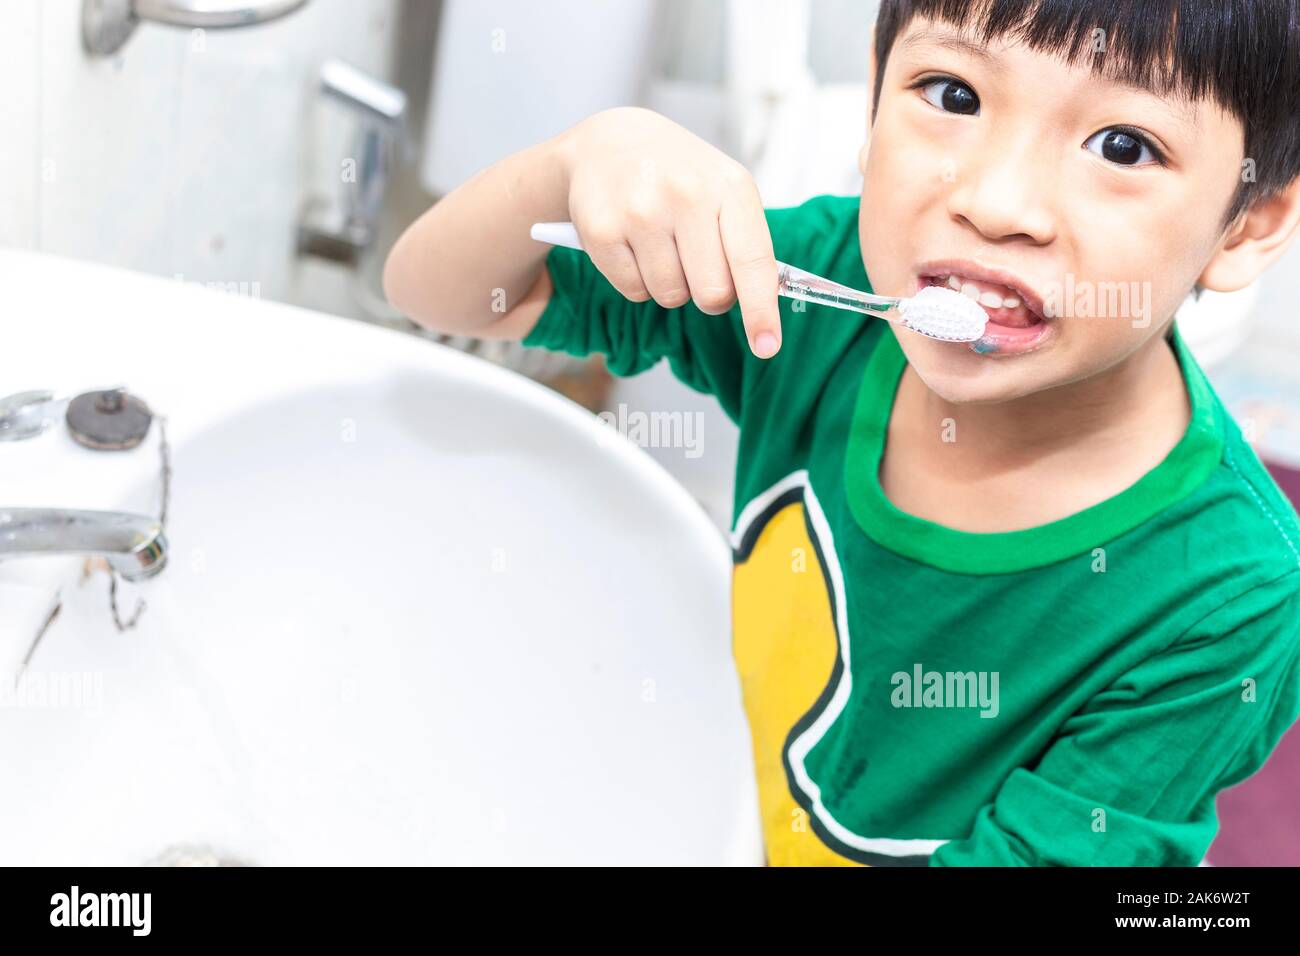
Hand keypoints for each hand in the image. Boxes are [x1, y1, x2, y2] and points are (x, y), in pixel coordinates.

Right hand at [556, 107, 781, 357]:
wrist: (611, 143)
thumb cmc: (679, 177)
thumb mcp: (724, 191)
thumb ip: (748, 246)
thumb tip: (764, 310)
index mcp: (730, 186)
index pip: (753, 262)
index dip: (761, 311)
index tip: (766, 346)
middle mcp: (687, 194)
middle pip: (712, 294)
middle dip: (709, 295)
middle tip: (697, 265)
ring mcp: (641, 211)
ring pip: (670, 296)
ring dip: (670, 284)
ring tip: (660, 243)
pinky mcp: (602, 231)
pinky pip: (633, 291)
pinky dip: (637, 280)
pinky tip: (633, 245)